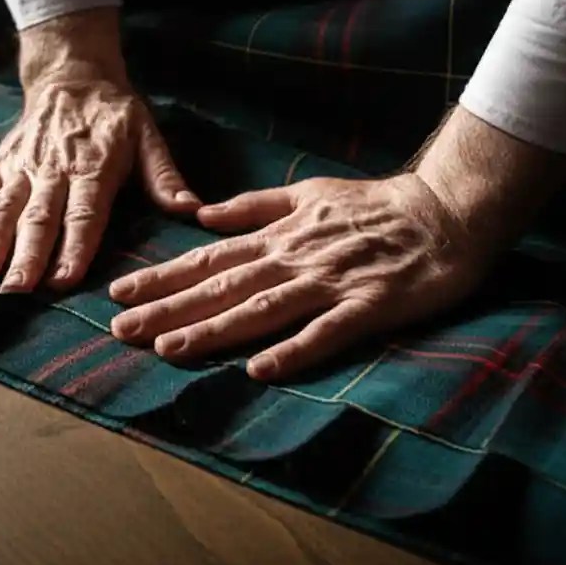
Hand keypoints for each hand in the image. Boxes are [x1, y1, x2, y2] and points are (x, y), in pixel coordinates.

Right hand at [0, 9, 199, 291]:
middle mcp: (53, 171)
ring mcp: (21, 169)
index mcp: (93, 167)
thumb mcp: (148, 135)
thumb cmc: (115, 114)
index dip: (74, 247)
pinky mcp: (0, 165)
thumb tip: (192, 211)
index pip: (84, 214)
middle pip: (38, 218)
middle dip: (26, 256)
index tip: (64, 280)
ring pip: (3, 210)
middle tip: (16, 292)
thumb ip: (165, 176)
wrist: (71, 73)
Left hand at [108, 173, 491, 380]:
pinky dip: (293, 351)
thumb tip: (202, 214)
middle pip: (221, 287)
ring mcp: (329, 283)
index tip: (118, 294)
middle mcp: (294, 259)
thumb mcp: (307, 193)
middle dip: (168, 308)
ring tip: (168, 348)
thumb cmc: (375, 205)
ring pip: (260, 309)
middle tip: (120, 330)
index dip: (162, 277)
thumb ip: (254, 207)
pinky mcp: (368, 306)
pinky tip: (259, 371)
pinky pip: (326, 333)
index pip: (208, 259)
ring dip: (213, 330)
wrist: (446, 211)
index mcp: (278, 236)